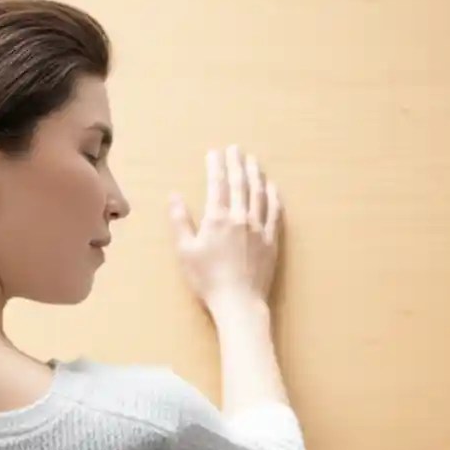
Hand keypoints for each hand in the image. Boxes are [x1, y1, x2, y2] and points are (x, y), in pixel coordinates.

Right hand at [168, 145, 280, 313]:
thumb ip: (180, 221)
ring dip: (256, 174)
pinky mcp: (271, 240)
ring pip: (259, 194)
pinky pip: (274, 212)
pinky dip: (273, 196)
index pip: (216, 184)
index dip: (215, 166)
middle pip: (239, 184)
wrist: (239, 301)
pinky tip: (272, 188)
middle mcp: (240, 218)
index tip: (214, 152)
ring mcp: (259, 228)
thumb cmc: (207, 279)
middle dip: (237, 163)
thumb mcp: (185, 251)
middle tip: (236, 148)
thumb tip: (174, 196)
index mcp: (217, 219)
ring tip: (253, 161)